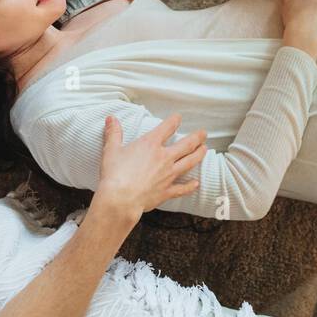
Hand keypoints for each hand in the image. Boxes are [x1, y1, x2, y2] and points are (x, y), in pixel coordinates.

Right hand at [93, 114, 207, 225]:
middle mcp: (164, 157)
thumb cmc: (114, 174)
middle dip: (197, 137)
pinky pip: (182, 188)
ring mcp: (168, 175)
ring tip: (205, 150)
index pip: (167, 127)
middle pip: (186, 145)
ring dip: (199, 155)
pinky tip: (196, 183)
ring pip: (189, 162)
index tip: (178, 117)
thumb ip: (113, 133)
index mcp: (151, 145)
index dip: (174, 121)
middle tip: (203, 133)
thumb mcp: (111, 149)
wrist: (120, 199)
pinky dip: (190, 186)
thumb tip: (111, 118)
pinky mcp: (167, 191)